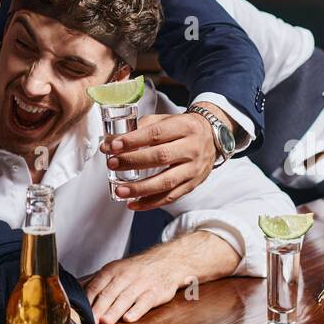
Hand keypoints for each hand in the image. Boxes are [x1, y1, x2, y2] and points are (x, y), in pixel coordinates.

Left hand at [84, 244, 185, 323]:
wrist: (166, 261)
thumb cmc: (136, 270)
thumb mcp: (116, 270)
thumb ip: (98, 283)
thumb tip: (76, 295)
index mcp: (112, 271)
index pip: (96, 286)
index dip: (88, 300)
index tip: (80, 314)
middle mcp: (125, 276)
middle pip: (109, 293)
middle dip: (99, 307)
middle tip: (91, 321)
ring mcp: (141, 283)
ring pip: (125, 298)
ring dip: (114, 310)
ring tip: (105, 321)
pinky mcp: (155, 292)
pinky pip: (145, 301)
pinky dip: (136, 310)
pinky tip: (128, 318)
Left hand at [101, 109, 218, 208]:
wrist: (212, 138)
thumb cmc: (183, 128)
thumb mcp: (166, 120)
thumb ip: (140, 128)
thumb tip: (111, 141)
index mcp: (184, 127)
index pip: (156, 134)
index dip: (133, 140)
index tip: (114, 145)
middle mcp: (192, 148)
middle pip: (161, 157)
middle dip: (133, 162)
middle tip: (112, 164)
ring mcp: (194, 169)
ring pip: (166, 181)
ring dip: (140, 188)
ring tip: (120, 190)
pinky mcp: (192, 184)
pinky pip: (171, 197)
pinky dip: (150, 202)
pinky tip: (133, 203)